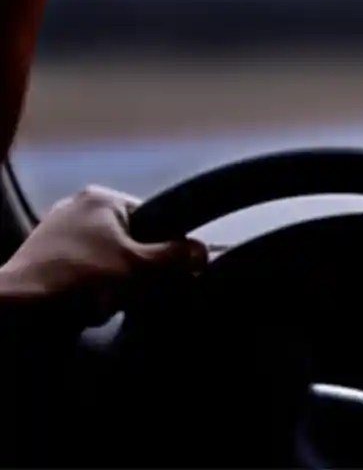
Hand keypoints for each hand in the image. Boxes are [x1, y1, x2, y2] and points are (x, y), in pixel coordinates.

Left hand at [0, 186, 206, 325]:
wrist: (19, 307)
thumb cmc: (82, 279)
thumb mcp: (141, 267)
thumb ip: (177, 256)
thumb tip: (202, 251)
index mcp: (102, 197)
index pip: (154, 218)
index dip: (164, 248)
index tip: (163, 273)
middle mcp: (76, 204)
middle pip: (130, 238)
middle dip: (136, 266)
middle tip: (135, 289)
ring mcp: (54, 228)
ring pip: (105, 255)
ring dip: (113, 278)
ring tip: (108, 299)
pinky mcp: (39, 253)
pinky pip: (81, 266)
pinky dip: (89, 283)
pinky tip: (86, 302)